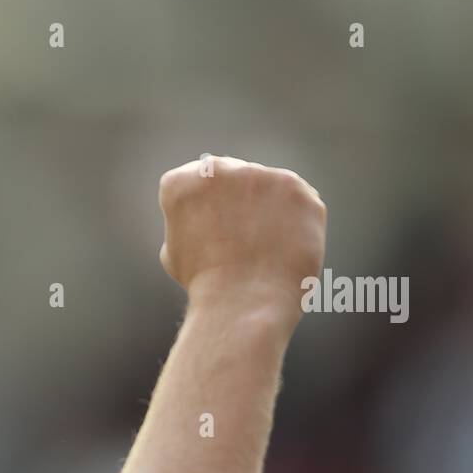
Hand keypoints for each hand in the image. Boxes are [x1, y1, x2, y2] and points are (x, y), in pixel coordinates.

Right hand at [158, 155, 326, 323]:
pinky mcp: (297, 190)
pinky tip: (284, 246)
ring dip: (266, 210)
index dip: (200, 212)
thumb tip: (209, 214)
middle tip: (238, 243)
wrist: (242, 304)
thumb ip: (190, 219)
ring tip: (262, 249)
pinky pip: (298, 201)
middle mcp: (221, 168)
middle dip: (236, 204)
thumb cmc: (204, 285)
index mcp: (182, 181)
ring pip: (267, 188)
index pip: (192, 181)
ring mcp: (263, 176)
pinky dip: (295, 222)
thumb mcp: (174, 249)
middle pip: (233, 179)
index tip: (205, 236)